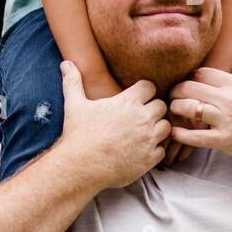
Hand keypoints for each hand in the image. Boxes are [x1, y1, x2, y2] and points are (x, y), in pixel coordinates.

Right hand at [59, 60, 170, 189]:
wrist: (81, 167)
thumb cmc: (78, 135)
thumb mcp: (74, 105)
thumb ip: (73, 82)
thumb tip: (66, 63)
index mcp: (128, 102)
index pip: (150, 87)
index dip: (143, 92)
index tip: (136, 100)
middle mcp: (142, 118)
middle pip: (162, 106)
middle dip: (152, 110)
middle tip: (139, 118)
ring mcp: (148, 139)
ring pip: (166, 127)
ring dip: (157, 129)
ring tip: (142, 134)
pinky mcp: (150, 158)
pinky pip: (162, 150)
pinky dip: (154, 150)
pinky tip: (141, 151)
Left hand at [168, 55, 231, 167]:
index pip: (201, 72)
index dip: (188, 77)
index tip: (183, 83)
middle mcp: (228, 98)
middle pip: (189, 87)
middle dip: (175, 91)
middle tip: (170, 97)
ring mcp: (226, 119)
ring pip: (190, 108)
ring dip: (176, 109)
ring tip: (172, 113)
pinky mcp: (225, 140)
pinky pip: (196, 136)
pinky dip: (181, 134)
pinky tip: (174, 133)